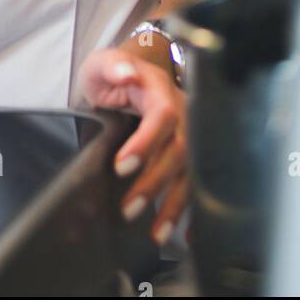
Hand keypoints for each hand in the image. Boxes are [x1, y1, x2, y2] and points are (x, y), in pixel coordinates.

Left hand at [80, 45, 189, 245]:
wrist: (127, 76)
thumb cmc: (111, 73)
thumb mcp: (103, 63)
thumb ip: (112, 66)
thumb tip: (127, 72)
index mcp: (161, 90)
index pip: (163, 116)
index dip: (146, 142)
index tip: (121, 166)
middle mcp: (183, 114)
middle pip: (181, 150)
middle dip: (157, 182)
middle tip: (129, 209)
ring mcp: (190, 135)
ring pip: (192, 172)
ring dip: (176, 205)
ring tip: (157, 233)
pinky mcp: (188, 154)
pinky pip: (197, 183)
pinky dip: (194, 210)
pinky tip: (187, 235)